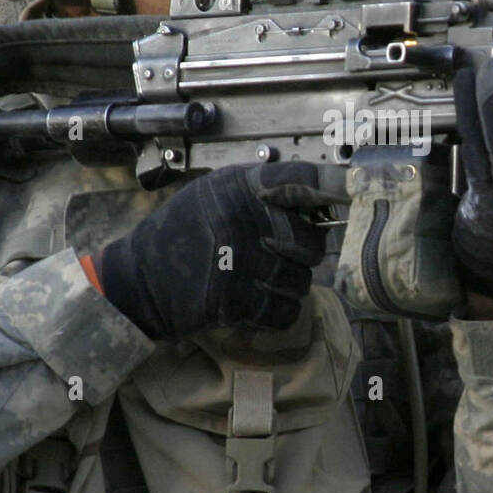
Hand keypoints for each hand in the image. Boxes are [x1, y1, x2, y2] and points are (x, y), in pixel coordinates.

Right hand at [92, 162, 338, 339]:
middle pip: (310, 241)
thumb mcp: (214, 196)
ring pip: (300, 281)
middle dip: (301, 255)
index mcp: (238, 186)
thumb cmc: (180, 236)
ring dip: (285, 288)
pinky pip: (284, 311)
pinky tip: (253, 304)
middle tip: (277, 257)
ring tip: (255, 281)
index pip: (300, 179)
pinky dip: (275, 314)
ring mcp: (237, 259)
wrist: (136, 282)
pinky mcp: (232, 299)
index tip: (356, 187)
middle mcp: (241, 217)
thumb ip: (260, 194)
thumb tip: (318, 199)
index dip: (334, 184)